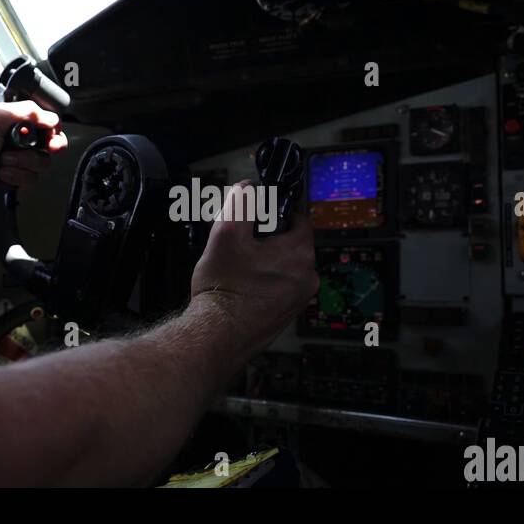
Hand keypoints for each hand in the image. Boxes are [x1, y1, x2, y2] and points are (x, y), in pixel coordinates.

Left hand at [0, 101, 68, 207]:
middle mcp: (17, 142)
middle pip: (50, 144)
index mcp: (13, 123)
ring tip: (4, 161)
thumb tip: (51, 117)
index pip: (44, 123)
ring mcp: (17, 162)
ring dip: (24, 162)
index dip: (53, 128)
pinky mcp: (15, 181)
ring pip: (42, 164)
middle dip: (50, 146)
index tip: (52, 133)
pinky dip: (17, 177)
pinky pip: (32, 181)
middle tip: (49, 146)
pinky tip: (2, 174)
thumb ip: (25, 111)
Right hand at [190, 182, 318, 358]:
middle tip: (241, 246)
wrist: (216, 336)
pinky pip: (280, 287)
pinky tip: (242, 288)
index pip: (298, 217)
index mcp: (299, 253)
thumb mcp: (225, 233)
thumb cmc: (224, 289)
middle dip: (268, 240)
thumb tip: (249, 188)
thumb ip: (241, 203)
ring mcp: (299, 298)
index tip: (257, 220)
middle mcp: (307, 277)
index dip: (274, 214)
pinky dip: (264, 283)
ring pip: (285, 266)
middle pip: (291, 243)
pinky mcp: (287, 314)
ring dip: (265, 262)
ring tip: (238, 269)